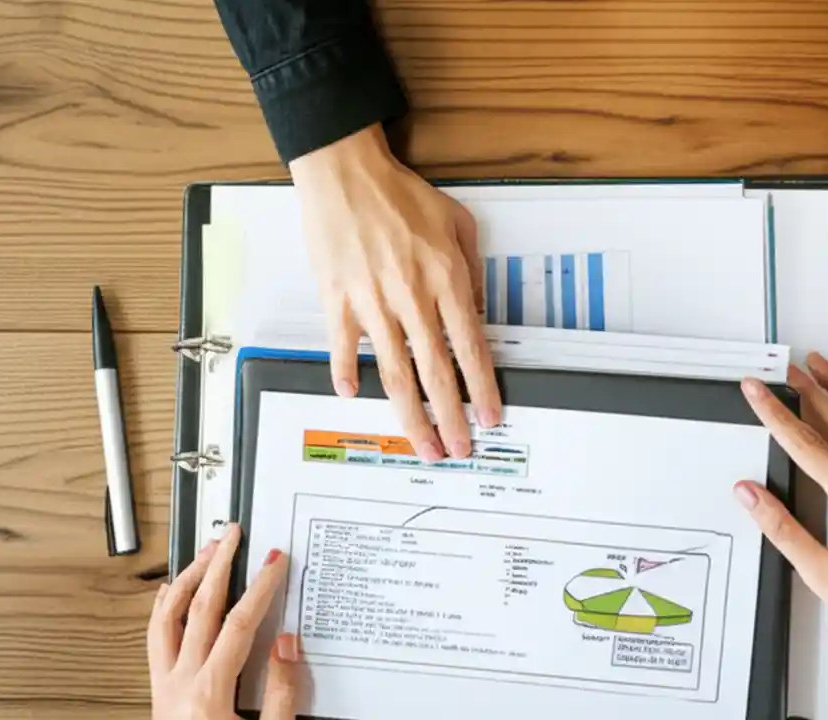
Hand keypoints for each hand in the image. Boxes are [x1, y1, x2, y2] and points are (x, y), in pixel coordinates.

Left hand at [148, 525, 299, 719]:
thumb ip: (283, 694)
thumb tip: (287, 646)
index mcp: (208, 694)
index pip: (238, 625)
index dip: (260, 588)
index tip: (275, 561)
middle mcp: (178, 685)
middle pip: (198, 609)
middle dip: (218, 566)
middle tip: (231, 534)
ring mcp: (164, 689)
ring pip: (166, 620)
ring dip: (186, 581)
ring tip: (204, 554)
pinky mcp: (159, 696)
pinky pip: (155, 641)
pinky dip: (164, 611)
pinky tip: (171, 594)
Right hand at [290, 125, 500, 461]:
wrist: (345, 172)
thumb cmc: (401, 194)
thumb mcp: (459, 224)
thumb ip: (475, 271)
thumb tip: (479, 313)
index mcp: (446, 280)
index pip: (471, 348)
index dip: (481, 388)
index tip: (489, 417)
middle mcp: (411, 297)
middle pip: (435, 372)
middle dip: (450, 418)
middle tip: (458, 449)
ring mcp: (372, 301)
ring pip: (394, 371)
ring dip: (409, 414)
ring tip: (420, 444)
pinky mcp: (338, 298)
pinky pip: (344, 344)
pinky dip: (347, 371)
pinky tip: (351, 396)